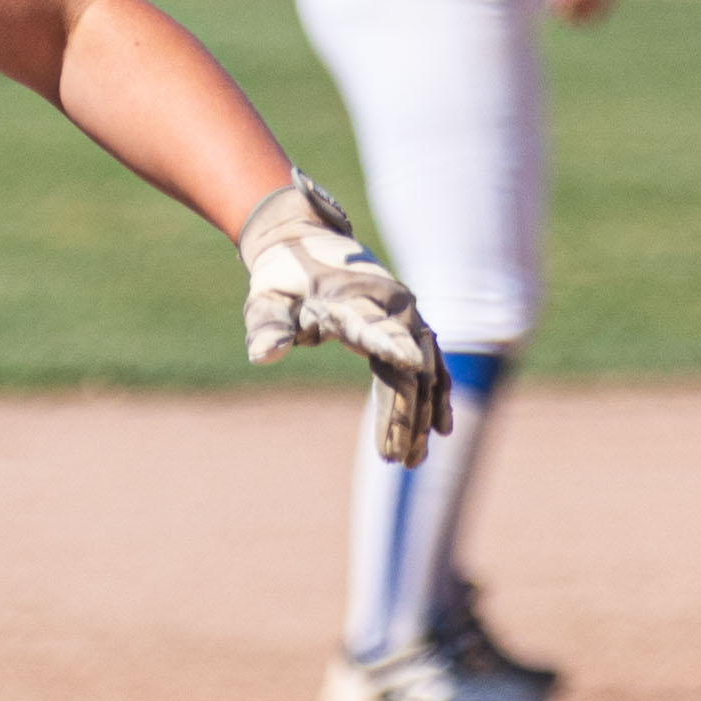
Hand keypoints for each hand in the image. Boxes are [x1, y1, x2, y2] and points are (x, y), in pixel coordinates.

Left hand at [239, 175, 452, 465]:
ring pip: (423, 369)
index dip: (392, 345)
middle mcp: (388, 305)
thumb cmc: (284, 278)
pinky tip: (437, 430)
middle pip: (406, 364)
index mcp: (350, 299)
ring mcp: (404, 315)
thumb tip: (263, 356)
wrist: (306, 241)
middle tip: (398, 459)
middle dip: (406, 413)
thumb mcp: (267, 300)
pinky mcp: (407, 324)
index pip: (373, 327)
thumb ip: (268, 327)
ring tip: (412, 459)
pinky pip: (426, 365)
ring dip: (422, 413)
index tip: (413, 368)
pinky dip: (432, 395)